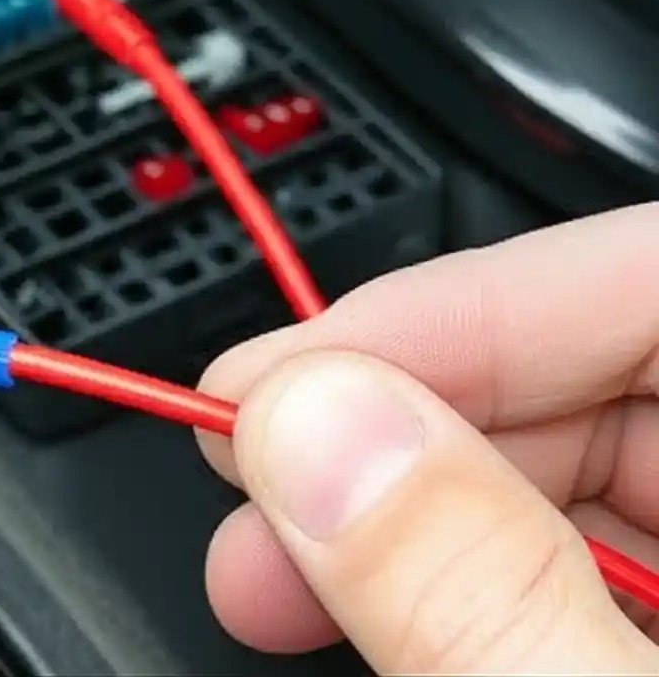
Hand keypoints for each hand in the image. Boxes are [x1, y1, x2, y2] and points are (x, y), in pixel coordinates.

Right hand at [196, 203, 658, 672]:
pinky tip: (361, 590)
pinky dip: (444, 567)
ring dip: (389, 506)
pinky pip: (566, 557)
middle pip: (592, 375)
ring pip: (564, 471)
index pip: (655, 280)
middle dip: (392, 424)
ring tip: (268, 568)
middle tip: (252, 479)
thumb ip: (483, 584)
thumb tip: (320, 428)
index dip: (457, 304)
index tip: (284, 373)